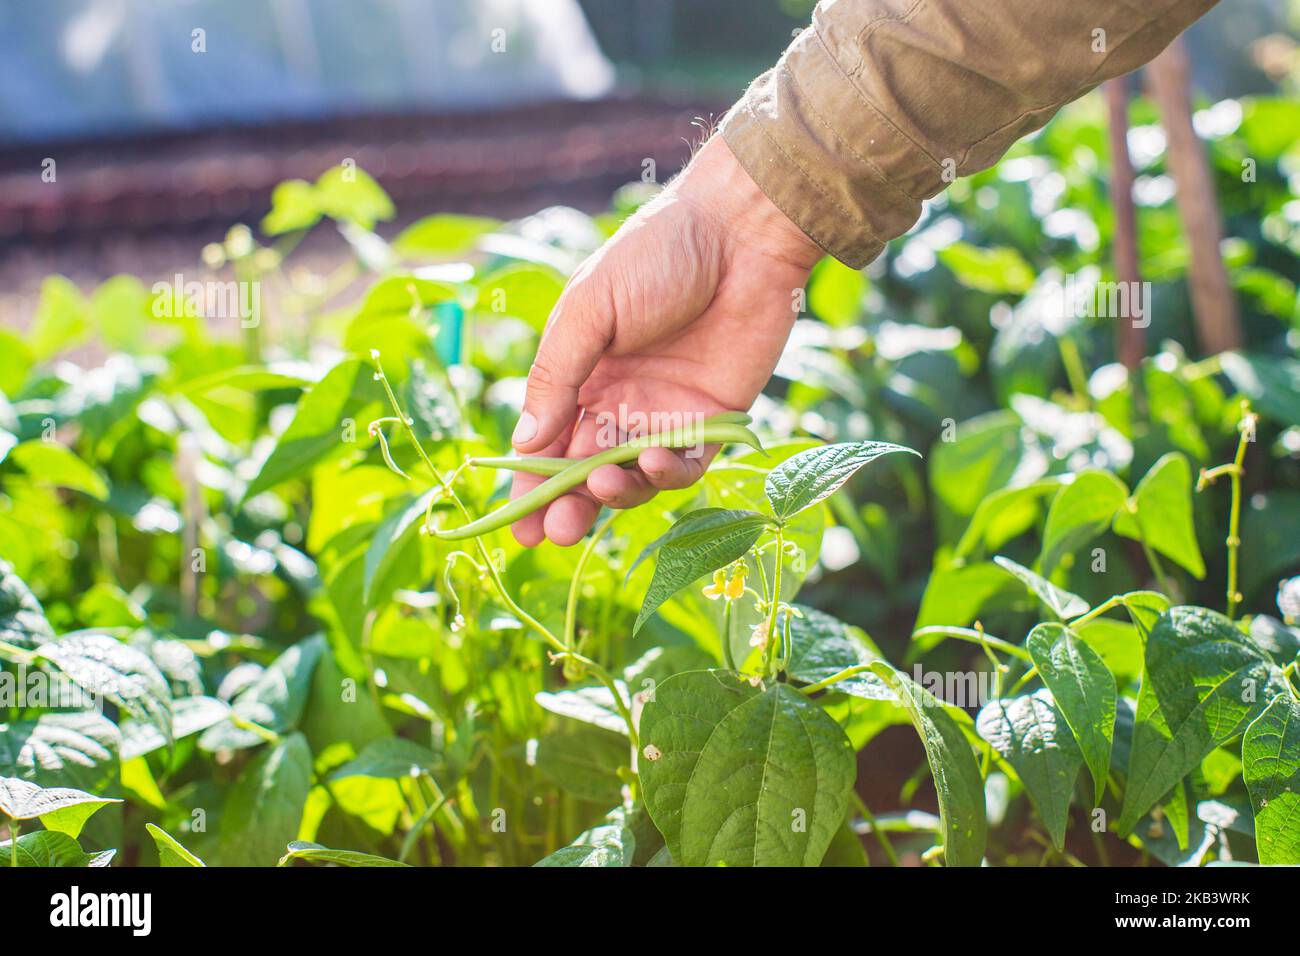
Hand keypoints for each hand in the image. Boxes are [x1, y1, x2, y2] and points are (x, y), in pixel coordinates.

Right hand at [509, 136, 822, 545]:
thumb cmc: (656, 255)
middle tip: (554, 533)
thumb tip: (524, 443)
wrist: (741, 233)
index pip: (548, 441)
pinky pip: (686, 466)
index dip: (530, 483)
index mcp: (581, 374)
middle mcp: (620, 401)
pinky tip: (652, 458)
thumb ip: (557, 377)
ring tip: (604, 483)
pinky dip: (666, 473)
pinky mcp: (714, 423)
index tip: (515, 521)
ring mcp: (667, 415)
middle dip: (567, 505)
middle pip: (586, 471)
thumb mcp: (590, 310)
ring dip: (614, 492)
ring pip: (633, 477)